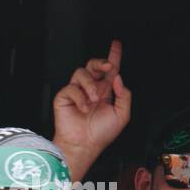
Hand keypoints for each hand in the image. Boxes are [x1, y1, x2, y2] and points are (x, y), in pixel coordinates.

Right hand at [52, 39, 131, 179]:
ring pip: (82, 72)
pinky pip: (72, 87)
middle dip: (101, 62)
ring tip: (94, 100)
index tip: (116, 44)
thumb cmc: (101, 133)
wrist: (85, 144)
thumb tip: (119, 79)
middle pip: (94, 65)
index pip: (110, 71)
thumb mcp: (122, 115)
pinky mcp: (65, 95)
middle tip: (108, 67)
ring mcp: (78, 91)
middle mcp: (92, 89)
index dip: (113, 56)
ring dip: (91, 85)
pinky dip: (80, 98)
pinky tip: (83, 108)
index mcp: (106, 92)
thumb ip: (124, 96)